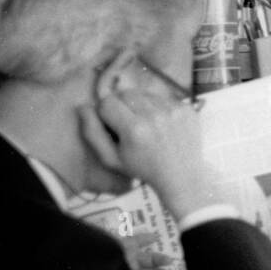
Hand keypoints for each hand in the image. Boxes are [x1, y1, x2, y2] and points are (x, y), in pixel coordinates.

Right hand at [78, 62, 215, 218]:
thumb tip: (82, 107)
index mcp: (134, 129)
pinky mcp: (188, 108)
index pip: (107, 102)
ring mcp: (174, 110)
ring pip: (145, 93)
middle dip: (122, 106)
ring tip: (146, 124)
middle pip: (126, 93)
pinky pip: (164, 97)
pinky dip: (159, 107)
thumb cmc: (143, 168)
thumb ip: (93, 133)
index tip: (113, 126)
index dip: (106, 113)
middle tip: (129, 124)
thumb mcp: (111, 158)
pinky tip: (162, 124)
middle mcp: (155, 115)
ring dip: (140, 105)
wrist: (181, 175)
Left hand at [119, 232, 174, 269]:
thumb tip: (154, 236)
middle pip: (144, 261)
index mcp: (122, 250)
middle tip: (170, 261)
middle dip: (158, 260)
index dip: (145, 239)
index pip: (135, 242)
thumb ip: (135, 242)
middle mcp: (125, 263)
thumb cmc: (104, 259)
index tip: (156, 237)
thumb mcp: (119, 246)